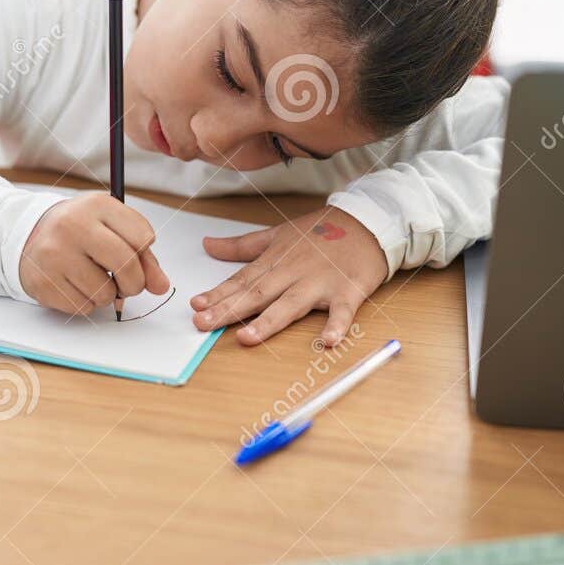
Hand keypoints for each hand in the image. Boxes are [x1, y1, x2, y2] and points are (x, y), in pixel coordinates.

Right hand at [19, 193, 169, 315]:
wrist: (29, 234)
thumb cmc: (80, 231)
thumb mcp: (111, 228)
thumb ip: (142, 256)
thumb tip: (161, 286)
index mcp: (97, 205)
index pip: (143, 238)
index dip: (145, 255)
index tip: (135, 256)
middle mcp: (73, 225)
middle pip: (126, 265)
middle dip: (134, 283)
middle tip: (127, 283)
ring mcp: (54, 254)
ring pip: (106, 293)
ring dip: (107, 295)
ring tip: (94, 279)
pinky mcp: (43, 282)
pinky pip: (84, 307)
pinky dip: (87, 303)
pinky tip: (76, 286)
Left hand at [191, 207, 386, 346]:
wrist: (368, 222)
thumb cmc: (322, 231)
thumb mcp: (278, 233)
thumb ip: (242, 245)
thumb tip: (207, 245)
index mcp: (275, 260)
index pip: (241, 280)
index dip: (218, 294)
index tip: (196, 307)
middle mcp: (293, 272)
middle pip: (258, 294)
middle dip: (229, 309)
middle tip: (203, 324)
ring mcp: (320, 283)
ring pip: (291, 304)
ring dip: (270, 321)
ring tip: (247, 338)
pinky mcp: (348, 291)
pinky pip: (342, 312)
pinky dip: (337, 326)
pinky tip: (327, 342)